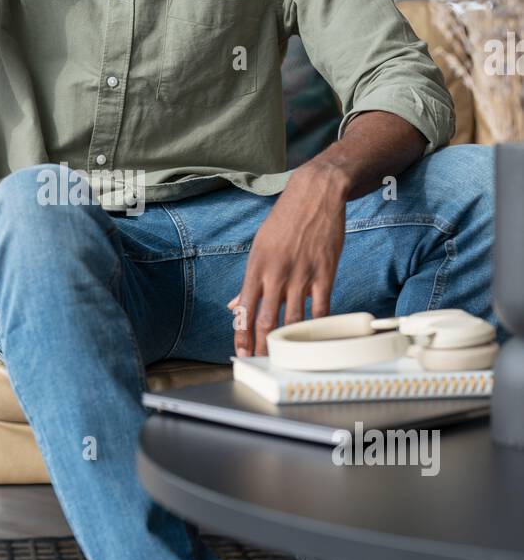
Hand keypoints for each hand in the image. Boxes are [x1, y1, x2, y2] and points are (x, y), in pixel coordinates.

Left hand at [228, 165, 347, 357]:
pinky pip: (321, 307)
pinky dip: (317, 326)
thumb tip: (233, 307)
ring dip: (287, 343)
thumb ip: (248, 281)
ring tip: (284, 359)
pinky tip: (313, 339)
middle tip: (261, 364)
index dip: (241, 335)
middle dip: (262, 346)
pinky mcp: (324, 272)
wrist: (315, 195)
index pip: (245, 309)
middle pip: (266, 320)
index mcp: (256, 266)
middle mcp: (276, 273)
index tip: (240, 353)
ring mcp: (301, 274)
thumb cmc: (284, 221)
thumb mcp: (259, 247)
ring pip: (293, 319)